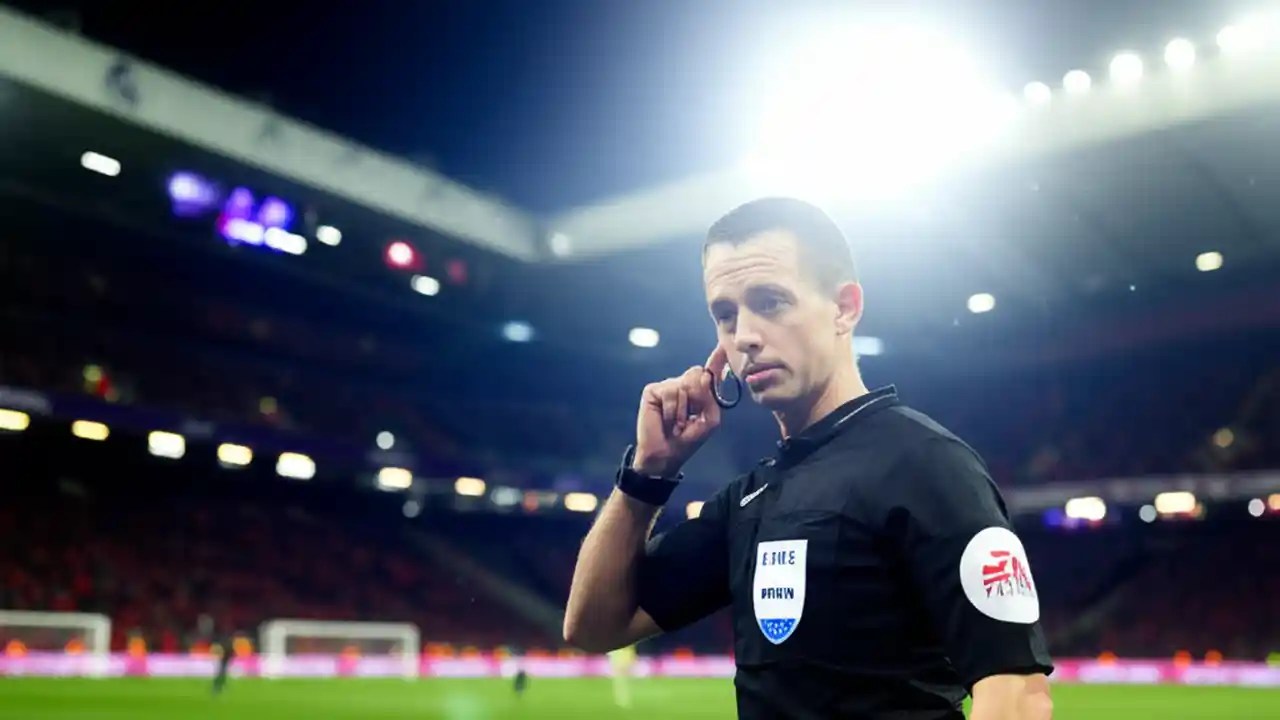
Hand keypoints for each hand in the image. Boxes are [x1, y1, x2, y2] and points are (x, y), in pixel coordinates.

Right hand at [632, 347, 728, 477]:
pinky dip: (672, 409)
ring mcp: (667, 386)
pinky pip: (670, 391)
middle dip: (698, 395)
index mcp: (699, 393)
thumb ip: (711, 399)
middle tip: (691, 416)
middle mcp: (683, 385)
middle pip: (696, 373)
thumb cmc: (687, 440)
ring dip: (683, 409)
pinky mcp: (653, 390)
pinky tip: (667, 420)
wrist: (665, 454)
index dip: (717, 360)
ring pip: (684, 384)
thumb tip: (704, 375)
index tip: (723, 347)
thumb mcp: (708, 421)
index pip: (709, 372)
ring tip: (678, 423)